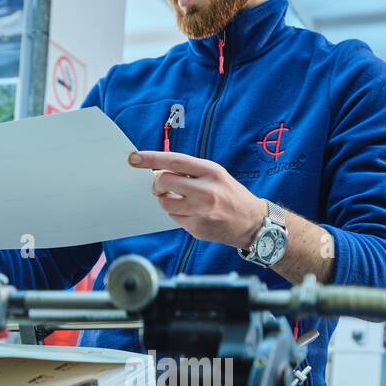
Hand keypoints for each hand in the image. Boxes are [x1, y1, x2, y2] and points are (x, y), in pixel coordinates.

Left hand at [127, 150, 264, 249]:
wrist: (251, 222)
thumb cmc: (231, 195)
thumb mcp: (216, 175)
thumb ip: (190, 171)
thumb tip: (159, 170)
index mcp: (211, 172)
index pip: (174, 162)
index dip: (151, 158)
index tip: (134, 158)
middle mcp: (206, 191)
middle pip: (164, 181)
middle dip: (158, 184)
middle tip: (161, 186)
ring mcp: (201, 211)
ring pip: (165, 203)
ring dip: (166, 200)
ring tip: (180, 200)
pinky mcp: (196, 228)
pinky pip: (174, 218)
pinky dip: (177, 214)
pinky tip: (191, 213)